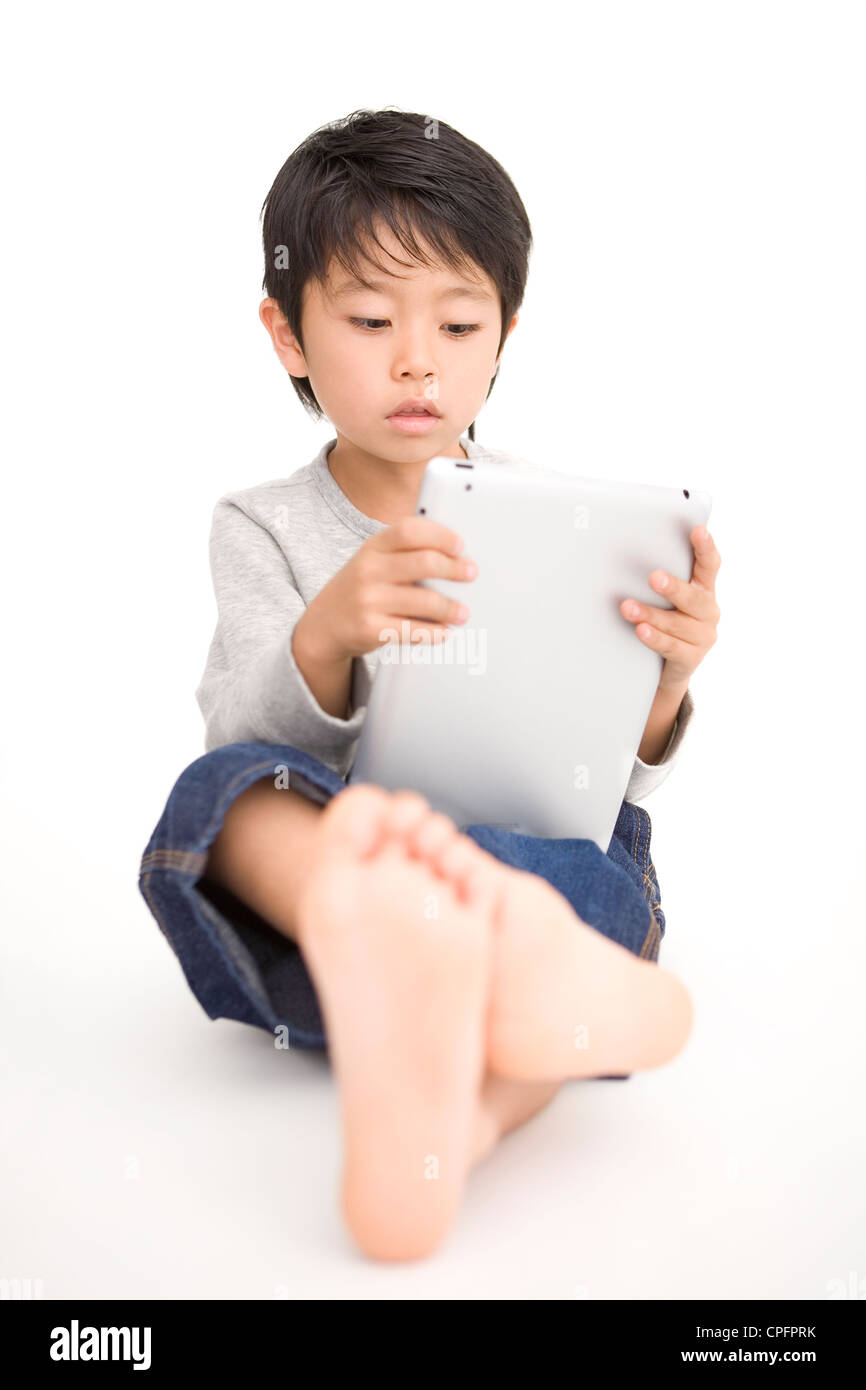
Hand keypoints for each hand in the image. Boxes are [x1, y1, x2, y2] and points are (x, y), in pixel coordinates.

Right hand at [296, 516, 477, 663]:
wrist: (322, 626)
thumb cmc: (358, 590)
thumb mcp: (371, 561)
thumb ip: (403, 552)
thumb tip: (453, 553)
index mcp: (372, 547)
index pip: (409, 530)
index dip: (440, 535)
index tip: (460, 545)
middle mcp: (368, 570)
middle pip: (423, 562)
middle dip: (454, 569)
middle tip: (470, 574)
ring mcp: (368, 600)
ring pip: (424, 600)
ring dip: (450, 608)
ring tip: (462, 612)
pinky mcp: (370, 629)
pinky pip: (413, 631)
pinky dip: (435, 633)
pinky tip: (443, 632)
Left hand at [620, 525, 720, 691]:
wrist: (664, 666)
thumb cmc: (662, 620)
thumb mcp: (665, 598)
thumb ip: (658, 578)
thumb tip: (626, 552)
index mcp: (704, 589)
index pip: (709, 566)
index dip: (706, 548)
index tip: (698, 530)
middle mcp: (708, 611)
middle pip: (693, 598)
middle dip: (673, 587)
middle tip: (653, 577)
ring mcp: (703, 636)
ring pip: (677, 623)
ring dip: (651, 614)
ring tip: (628, 607)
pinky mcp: (691, 658)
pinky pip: (671, 647)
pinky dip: (654, 637)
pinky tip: (640, 630)